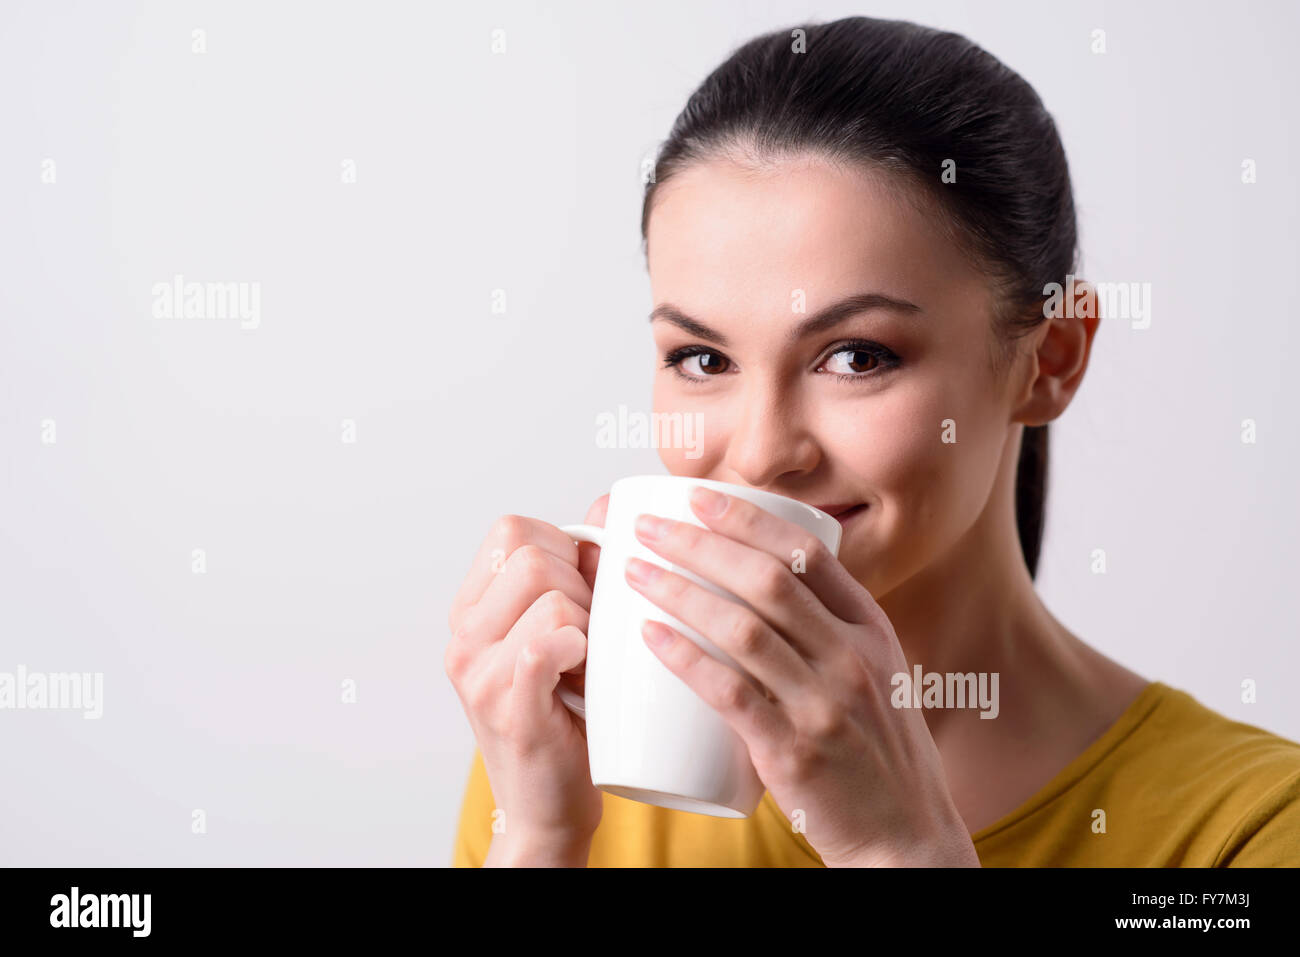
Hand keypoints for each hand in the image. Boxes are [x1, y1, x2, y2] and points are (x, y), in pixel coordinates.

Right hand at [445, 494, 610, 857]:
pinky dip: (577, 646)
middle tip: (592, 632)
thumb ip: (580, 571)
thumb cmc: (569, 716)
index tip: (585, 592)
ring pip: (549, 591)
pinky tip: (583, 670)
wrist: (549, 807)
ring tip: (589, 657)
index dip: (564, 548)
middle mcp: (462, 635)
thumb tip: (611, 505)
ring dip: (588, 618)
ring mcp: (478, 671)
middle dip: (581, 583)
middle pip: (531, 552)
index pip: (512, 529)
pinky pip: (547, 641)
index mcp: (471, 610)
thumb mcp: (569, 631)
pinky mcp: (508, 705)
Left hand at [623, 486, 979, 867]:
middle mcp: (853, 657)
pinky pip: (730, 692)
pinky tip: (649, 637)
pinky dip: (685, 659)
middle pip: (767, 579)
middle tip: (647, 528)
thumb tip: (754, 584)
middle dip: (700, 544)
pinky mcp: (794, 751)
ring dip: (680, 592)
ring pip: (743, 628)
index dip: (747, 519)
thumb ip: (826, 631)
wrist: (906, 838)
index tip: (698, 497)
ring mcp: (825, 704)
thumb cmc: (878, 753)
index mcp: (871, 629)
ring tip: (633, 572)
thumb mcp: (875, 675)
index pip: (808, 553)